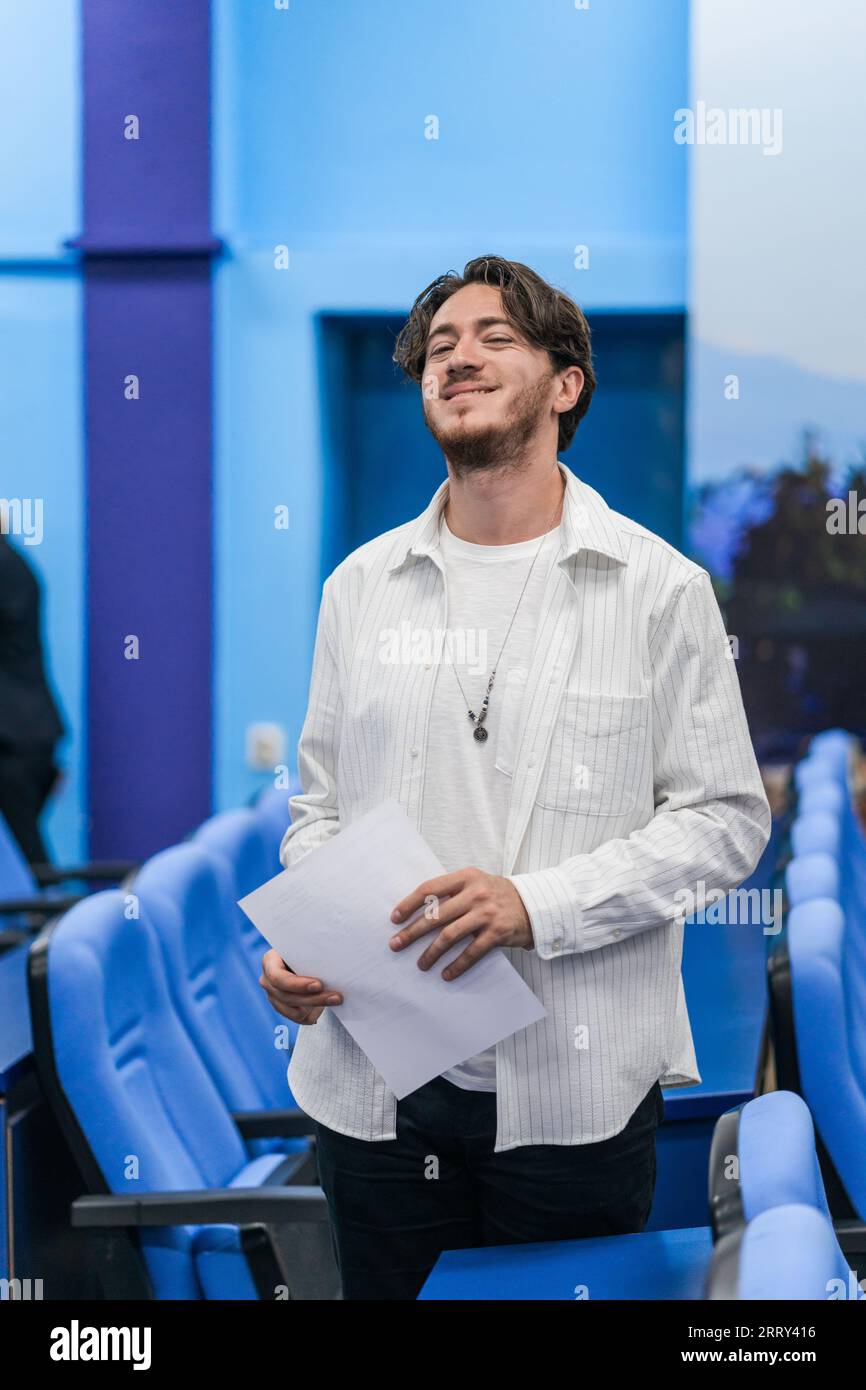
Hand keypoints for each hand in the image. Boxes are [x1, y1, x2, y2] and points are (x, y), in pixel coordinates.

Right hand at [259, 948, 342, 1024]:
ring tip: (335, 999)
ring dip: (317, 1006)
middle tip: (336, 996)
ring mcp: (273, 997)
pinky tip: (325, 1005)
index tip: (319, 985)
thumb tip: (332, 959)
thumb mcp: (306, 947)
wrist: (306, 960)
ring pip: (294, 1011)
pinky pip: (298, 1018)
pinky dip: (313, 1014)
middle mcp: (267, 981)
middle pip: (287, 997)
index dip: (297, 984)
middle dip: (314, 998)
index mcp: (269, 961)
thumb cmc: (307, 950)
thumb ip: (311, 953)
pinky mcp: (283, 1009)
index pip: (277, 977)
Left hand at [389, 867, 533, 980]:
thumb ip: (453, 891)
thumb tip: (418, 910)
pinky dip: (457, 965)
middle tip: (396, 944)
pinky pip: (471, 952)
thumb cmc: (497, 895)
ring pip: (450, 935)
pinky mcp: (497, 933)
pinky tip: (446, 974)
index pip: (430, 888)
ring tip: (421, 964)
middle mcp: (476, 893)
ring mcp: (487, 913)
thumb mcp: (476, 883)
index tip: (394, 918)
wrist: (535, 905)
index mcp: (466, 877)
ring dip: (431, 952)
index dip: (409, 904)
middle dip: (412, 932)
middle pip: (436, 915)